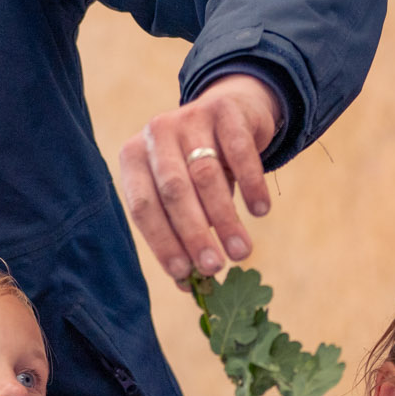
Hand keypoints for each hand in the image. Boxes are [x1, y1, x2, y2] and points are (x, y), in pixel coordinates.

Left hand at [118, 74, 278, 278]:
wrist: (231, 110)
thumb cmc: (200, 166)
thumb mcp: (185, 196)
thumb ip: (181, 233)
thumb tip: (188, 286)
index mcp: (134, 158)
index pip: (142, 206)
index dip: (162, 242)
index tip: (184, 274)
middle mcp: (156, 133)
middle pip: (173, 191)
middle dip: (194, 234)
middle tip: (214, 267)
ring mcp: (189, 116)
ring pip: (206, 175)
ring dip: (225, 218)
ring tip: (241, 251)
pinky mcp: (224, 109)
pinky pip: (238, 151)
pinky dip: (251, 184)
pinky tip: (260, 211)